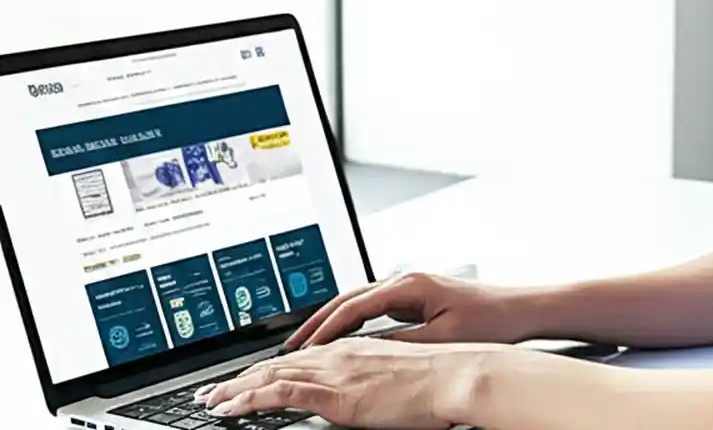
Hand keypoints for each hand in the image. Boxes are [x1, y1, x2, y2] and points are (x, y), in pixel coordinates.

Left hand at [194, 337, 496, 428]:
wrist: (456, 375)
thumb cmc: (442, 379)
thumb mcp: (401, 376)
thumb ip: (375, 381)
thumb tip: (367, 393)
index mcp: (354, 349)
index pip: (300, 359)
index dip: (268, 369)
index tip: (246, 381)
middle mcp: (339, 354)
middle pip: (277, 364)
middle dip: (241, 379)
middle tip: (212, 393)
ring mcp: (335, 370)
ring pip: (269, 376)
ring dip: (234, 389)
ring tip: (210, 402)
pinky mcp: (336, 392)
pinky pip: (279, 394)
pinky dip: (248, 400)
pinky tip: (229, 408)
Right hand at [286, 272, 536, 348]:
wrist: (521, 309)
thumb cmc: (491, 320)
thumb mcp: (441, 339)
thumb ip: (402, 344)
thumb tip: (367, 354)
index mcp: (408, 285)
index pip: (353, 306)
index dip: (325, 329)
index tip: (303, 347)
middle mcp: (406, 281)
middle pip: (349, 299)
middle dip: (318, 322)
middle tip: (292, 345)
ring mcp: (412, 288)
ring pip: (359, 302)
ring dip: (333, 321)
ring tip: (309, 343)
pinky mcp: (418, 298)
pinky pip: (375, 309)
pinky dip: (353, 322)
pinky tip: (344, 339)